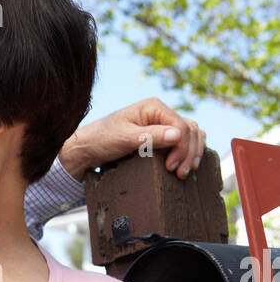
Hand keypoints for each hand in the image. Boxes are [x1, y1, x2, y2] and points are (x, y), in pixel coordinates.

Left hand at [59, 98, 205, 182]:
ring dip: (192, 153)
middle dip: (189, 152)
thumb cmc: (102, 139)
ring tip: (185, 172)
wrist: (88, 148)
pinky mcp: (160, 136)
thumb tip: (178, 135)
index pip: (181, 126)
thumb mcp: (124, 138)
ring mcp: (162, 124)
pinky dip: (188, 152)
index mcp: (154, 107)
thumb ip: (150, 137)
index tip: (171, 167)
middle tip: (180, 174)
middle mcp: (161, 113)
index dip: (182, 147)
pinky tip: (185, 165)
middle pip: (190, 130)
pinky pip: (183, 141)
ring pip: (191, 135)